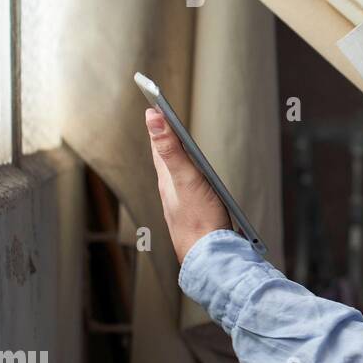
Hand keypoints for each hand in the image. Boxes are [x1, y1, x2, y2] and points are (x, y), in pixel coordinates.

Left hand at [145, 108, 231, 264]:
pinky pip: (190, 191)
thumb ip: (171, 148)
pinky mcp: (196, 216)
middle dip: (166, 139)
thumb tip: (152, 116)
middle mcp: (171, 191)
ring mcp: (182, 204)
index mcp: (167, 179)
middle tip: (163, 120)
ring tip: (177, 146)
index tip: (154, 103)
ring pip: (177, 176)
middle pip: (166, 160)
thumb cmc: (199, 219)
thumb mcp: (186, 178)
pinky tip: (198, 185)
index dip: (158, 124)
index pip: (160, 145)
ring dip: (176, 159)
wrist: (210, 258)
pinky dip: (191, 179)